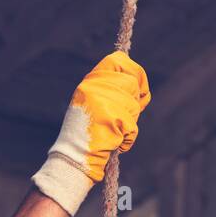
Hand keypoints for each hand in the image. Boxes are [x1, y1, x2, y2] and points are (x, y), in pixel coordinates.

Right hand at [32, 51, 151, 214]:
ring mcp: (102, 101)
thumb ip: (112, 91)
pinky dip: (128, 138)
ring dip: (130, 122)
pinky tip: (115, 142)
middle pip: (131, 84)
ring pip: (134, 105)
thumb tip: (139, 84)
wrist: (74, 156)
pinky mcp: (111, 117)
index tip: (141, 88)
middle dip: (134, 102)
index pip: (117, 61)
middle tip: (124, 118)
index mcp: (90, 82)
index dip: (134, 72)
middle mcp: (94, 87)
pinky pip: (132, 126)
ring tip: (113, 132)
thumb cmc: (87, 133)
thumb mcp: (95, 104)